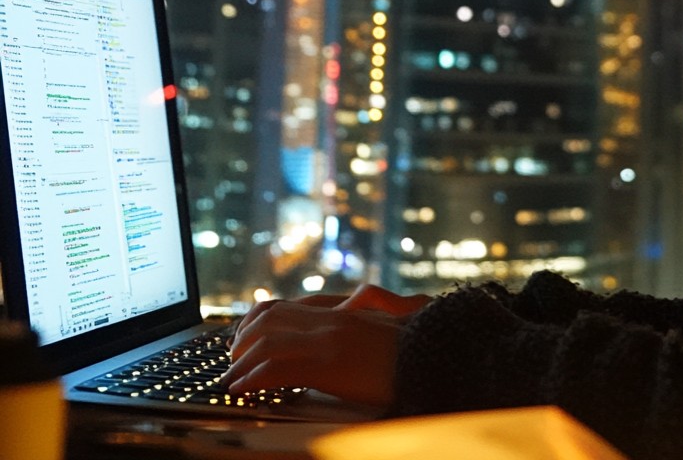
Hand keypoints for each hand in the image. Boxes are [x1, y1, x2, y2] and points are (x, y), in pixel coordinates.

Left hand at [223, 284, 430, 406]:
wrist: (436, 355)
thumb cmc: (414, 349)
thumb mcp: (384, 329)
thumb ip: (360, 323)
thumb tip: (346, 322)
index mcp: (341, 312)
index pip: (285, 308)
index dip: (255, 323)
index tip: (240, 341)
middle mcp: (331, 319)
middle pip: (269, 320)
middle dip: (242, 342)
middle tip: (231, 363)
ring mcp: (328, 339)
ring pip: (267, 342)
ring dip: (241, 363)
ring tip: (231, 380)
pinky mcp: (328, 363)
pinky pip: (278, 368)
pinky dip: (253, 379)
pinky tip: (242, 390)